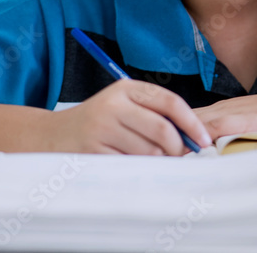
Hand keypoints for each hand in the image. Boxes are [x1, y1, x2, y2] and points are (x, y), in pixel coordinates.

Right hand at [47, 80, 211, 154]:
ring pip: (149, 152)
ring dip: (155, 160)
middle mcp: (114, 104)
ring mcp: (102, 127)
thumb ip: (153, 114)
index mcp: (126, 88)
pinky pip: (131, 165)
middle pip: (163, 130)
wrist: (51, 137)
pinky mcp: (94, 150)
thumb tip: (192, 136)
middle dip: (177, 148)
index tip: (204, 139)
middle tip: (178, 156)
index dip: (191, 123)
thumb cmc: (98, 122)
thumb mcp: (123, 106)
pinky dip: (137, 168)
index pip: (170, 102)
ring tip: (145, 157)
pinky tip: (128, 162)